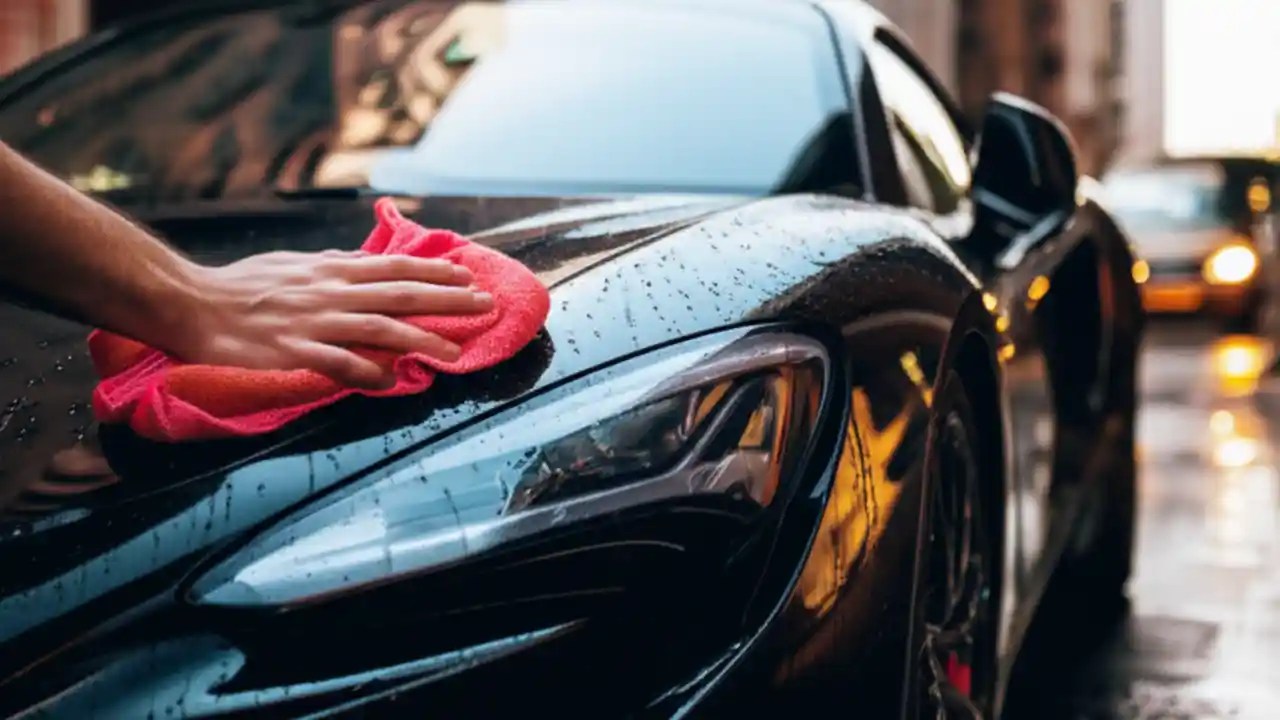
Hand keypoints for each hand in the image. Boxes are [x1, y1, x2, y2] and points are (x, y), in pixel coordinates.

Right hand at [165, 250, 493, 387]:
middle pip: (399, 294)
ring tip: (454, 351)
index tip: (468, 276)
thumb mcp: (293, 264)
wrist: (192, 303)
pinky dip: (368, 372)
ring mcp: (313, 322)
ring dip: (421, 340)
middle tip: (484, 306)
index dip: (435, 272)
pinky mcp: (292, 351)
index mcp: (331, 271)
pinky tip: (393, 382)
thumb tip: (362, 261)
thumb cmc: (242, 284)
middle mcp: (330, 292)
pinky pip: (338, 363)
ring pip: (379, 328)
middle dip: (446, 300)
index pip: (395, 267)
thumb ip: (331, 266)